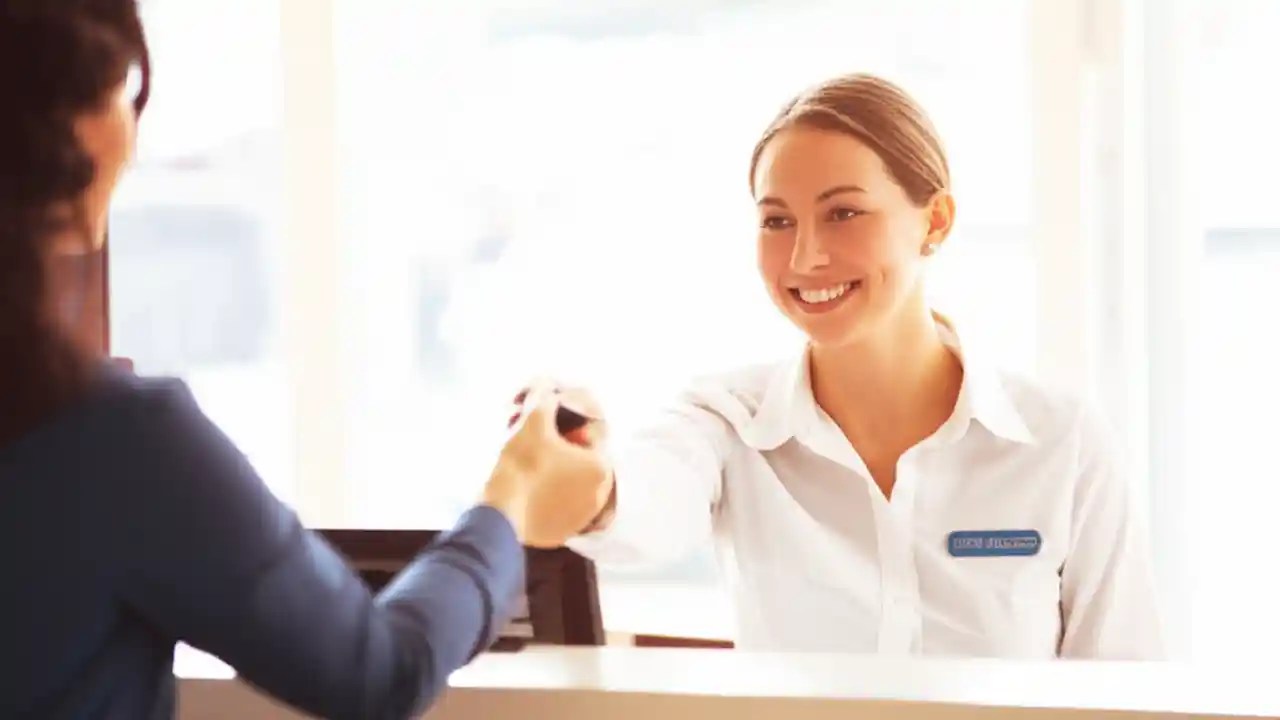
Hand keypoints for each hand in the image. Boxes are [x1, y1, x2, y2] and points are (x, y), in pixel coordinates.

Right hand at [481, 380, 612, 547]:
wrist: (499, 518)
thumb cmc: (522, 465)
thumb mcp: (534, 420)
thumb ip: (544, 395)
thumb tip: (546, 381)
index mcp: (602, 466)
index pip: (588, 428)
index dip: (562, 414)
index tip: (538, 413)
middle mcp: (600, 494)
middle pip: (577, 454)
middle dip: (552, 437)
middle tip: (524, 429)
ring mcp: (583, 517)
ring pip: (567, 478)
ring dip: (548, 461)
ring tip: (520, 452)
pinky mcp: (563, 533)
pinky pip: (557, 502)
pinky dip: (545, 488)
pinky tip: (523, 479)